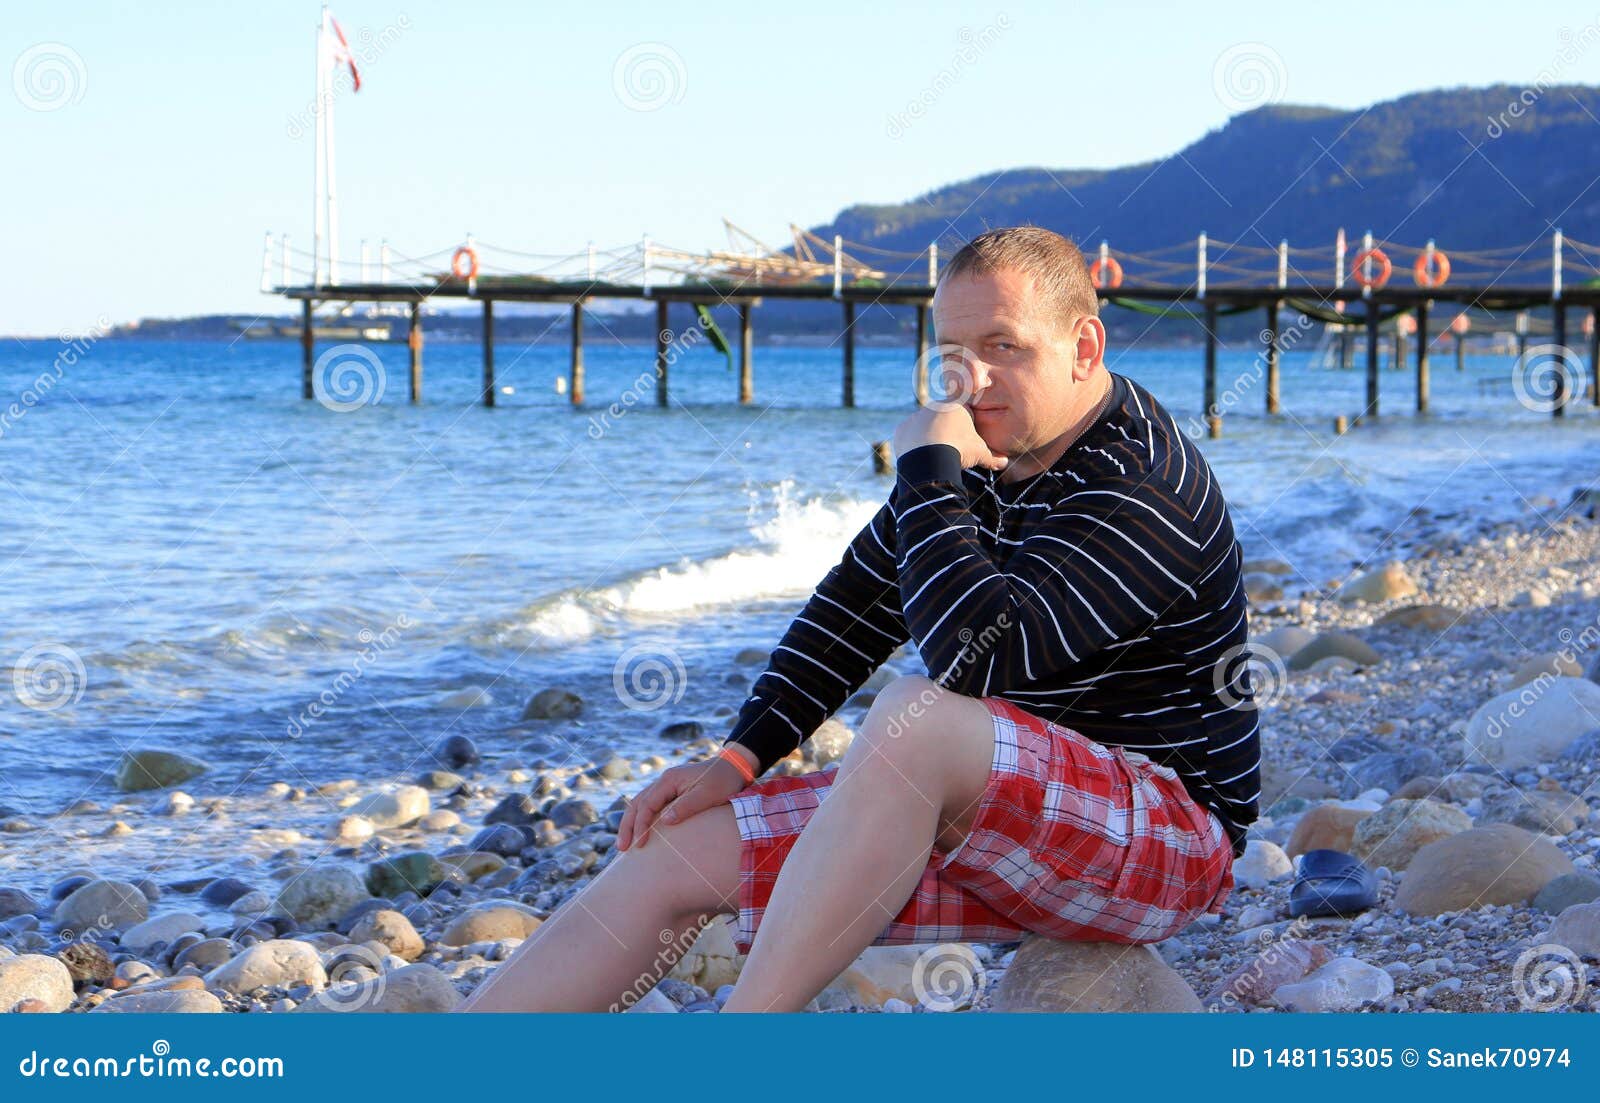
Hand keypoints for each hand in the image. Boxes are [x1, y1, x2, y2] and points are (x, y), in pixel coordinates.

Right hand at [615, 747, 755, 850]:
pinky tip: (637, 832)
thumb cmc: (723, 782)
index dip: (641, 825)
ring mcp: (666, 786)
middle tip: (621, 848)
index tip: (640, 843)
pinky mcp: (671, 792)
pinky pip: (649, 805)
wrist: (733, 768)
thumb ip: (686, 806)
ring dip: (630, 823)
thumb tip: (664, 821)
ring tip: (623, 845)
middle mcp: (663, 781)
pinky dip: (640, 819)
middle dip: (627, 826)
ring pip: (640, 804)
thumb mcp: (708, 794)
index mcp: (669, 780)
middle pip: (637, 804)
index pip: (647, 804)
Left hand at [892, 405, 1007, 471]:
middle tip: (952, 448)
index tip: (967, 439)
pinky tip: (920, 457)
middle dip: (947, 431)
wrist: (930, 457)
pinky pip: (909, 436)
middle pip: (943, 417)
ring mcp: (916, 417)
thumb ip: (992, 456)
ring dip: (930, 437)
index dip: (967, 425)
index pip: (964, 411)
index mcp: (956, 406)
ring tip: (936, 455)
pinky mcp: (902, 429)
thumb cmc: (959, 450)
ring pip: (925, 426)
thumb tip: (1005, 462)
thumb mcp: (979, 453)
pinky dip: (914, 445)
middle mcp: (934, 407)